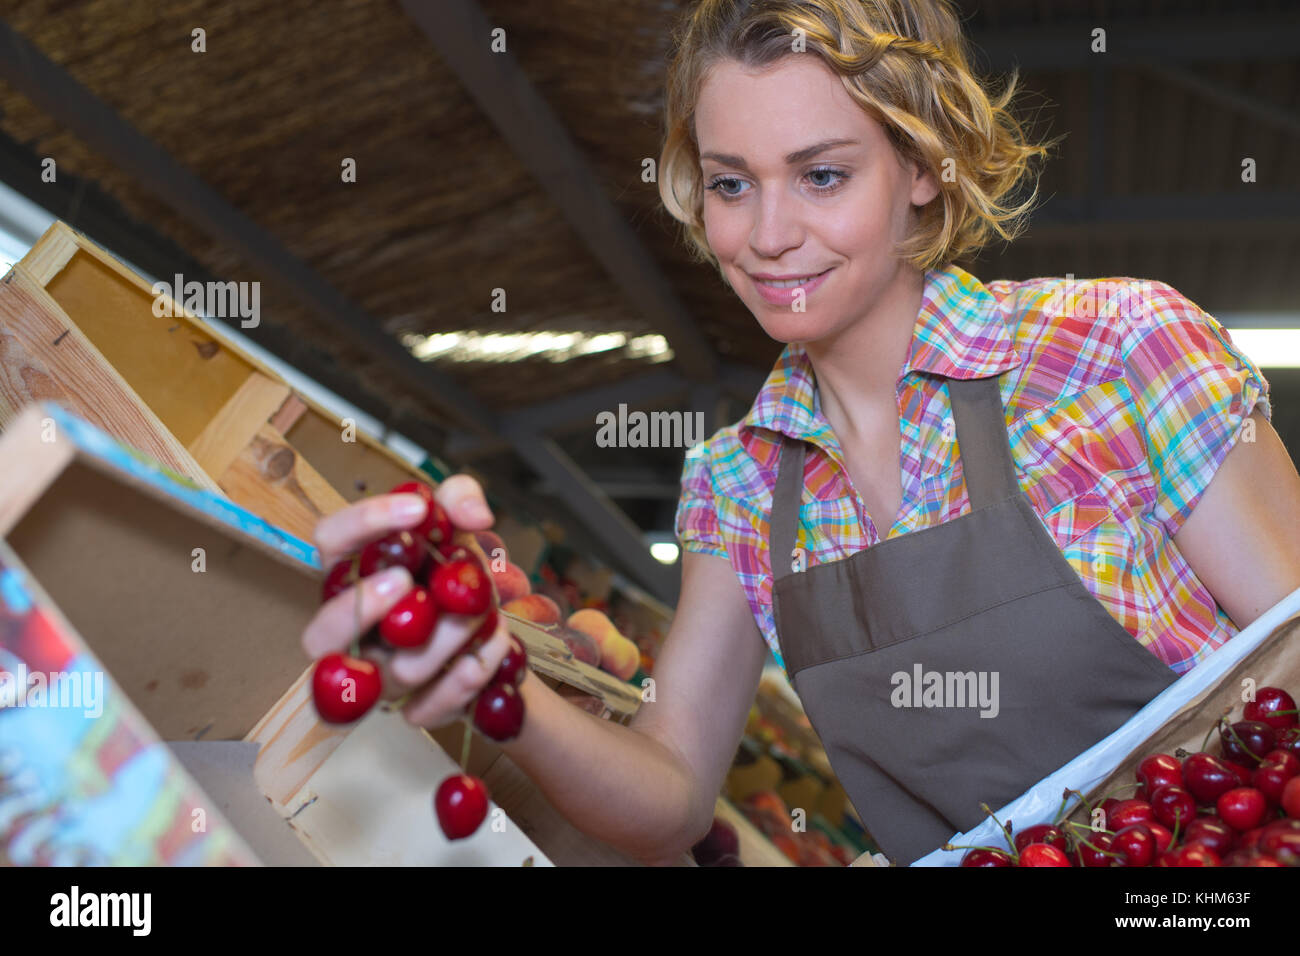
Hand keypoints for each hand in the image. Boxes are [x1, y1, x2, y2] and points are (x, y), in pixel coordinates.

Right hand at [300, 475, 512, 728]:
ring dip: (444, 637)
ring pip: (396, 671)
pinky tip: (495, 642)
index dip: (363, 522)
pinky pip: (431, 707)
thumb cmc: (460, 571)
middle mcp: (358, 628)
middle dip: (360, 608)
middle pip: (321, 636)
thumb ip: (461, 499)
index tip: (416, 510)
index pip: (329, 541)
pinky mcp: (418, 707)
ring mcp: (384, 674)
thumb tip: (473, 513)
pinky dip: (468, 676)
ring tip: (481, 610)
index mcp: (357, 571)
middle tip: (404, 579)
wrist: (500, 624)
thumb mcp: (462, 523)